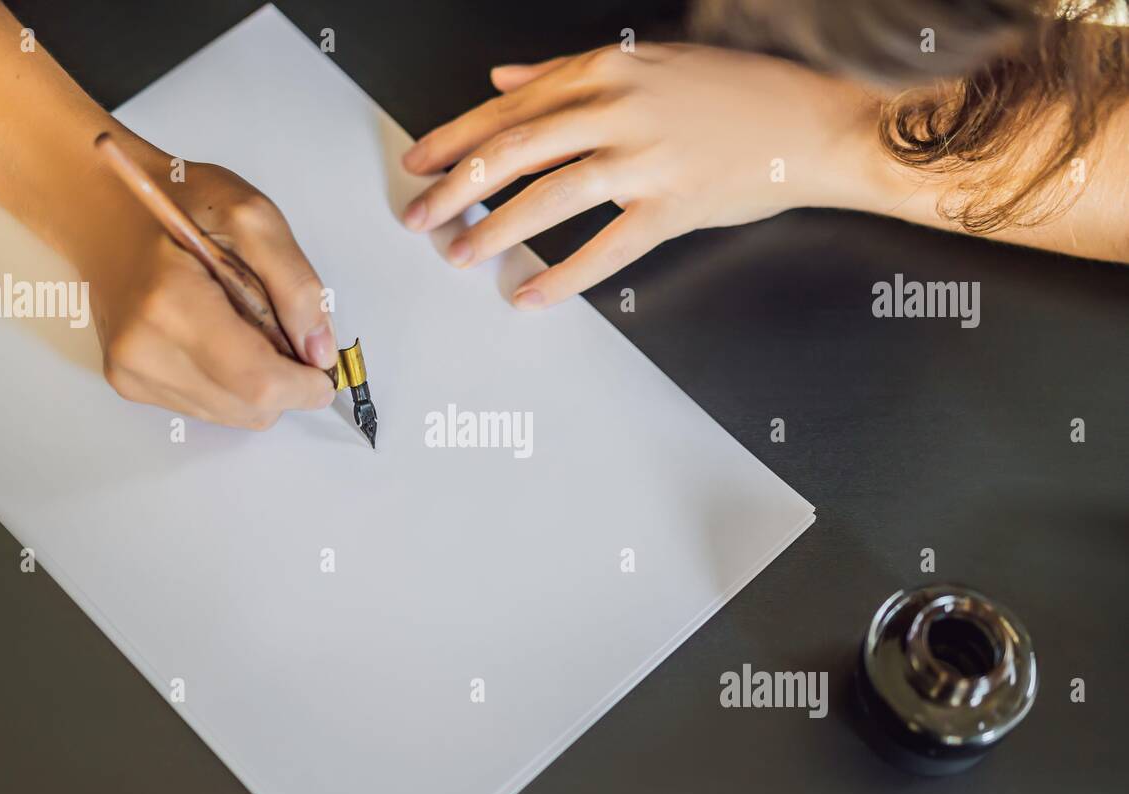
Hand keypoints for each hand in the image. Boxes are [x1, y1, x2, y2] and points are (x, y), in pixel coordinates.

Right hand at [69, 153, 336, 428]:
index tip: (323, 371)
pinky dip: (228, 384)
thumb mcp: (253, 217)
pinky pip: (207, 408)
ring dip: (256, 383)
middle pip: (250, 408)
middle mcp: (143, 348)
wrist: (106, 211)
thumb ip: (296, 285)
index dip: (304, 386)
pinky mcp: (130, 383)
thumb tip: (320, 351)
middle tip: (280, 332)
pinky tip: (217, 339)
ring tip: (241, 327)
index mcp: (172, 302)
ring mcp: (132, 371)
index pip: (257, 381)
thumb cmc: (176, 204)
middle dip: (284, 381)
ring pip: (232, 416)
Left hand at [400, 43, 871, 308]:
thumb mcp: (647, 64)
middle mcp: (620, 109)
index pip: (511, 108)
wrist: (811, 125)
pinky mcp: (674, 205)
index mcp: (607, 72)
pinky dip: (565, 275)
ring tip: (459, 255)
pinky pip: (607, 247)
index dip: (456, 139)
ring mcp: (646, 158)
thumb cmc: (734, 94)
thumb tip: (505, 79)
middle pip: (515, 150)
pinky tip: (532, 293)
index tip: (420, 164)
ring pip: (550, 195)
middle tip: (418, 216)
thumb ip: (567, 72)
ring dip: (496, 229)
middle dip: (456, 187)